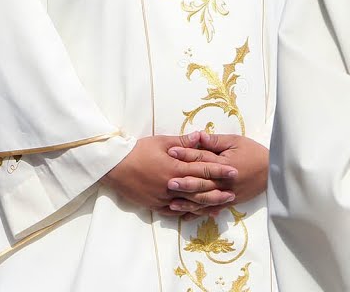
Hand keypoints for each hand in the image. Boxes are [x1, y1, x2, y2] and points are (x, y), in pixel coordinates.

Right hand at [102, 134, 237, 215]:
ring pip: (190, 203)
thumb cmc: (138, 150)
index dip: (219, 170)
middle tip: (234, 192)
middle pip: (200, 189)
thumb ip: (182, 141)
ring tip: (221, 206)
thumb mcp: (160, 141)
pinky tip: (197, 213)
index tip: (234, 171)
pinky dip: (188, 212)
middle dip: (218, 190)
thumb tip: (201, 136)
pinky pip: (175, 212)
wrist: (115, 167)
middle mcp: (172, 184)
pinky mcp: (155, 205)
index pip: (202, 169)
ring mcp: (163, 197)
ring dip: (206, 205)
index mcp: (175, 166)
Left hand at [165, 132, 268, 214]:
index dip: (186, 155)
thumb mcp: (236, 141)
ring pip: (204, 200)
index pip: (202, 159)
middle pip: (201, 182)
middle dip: (183, 182)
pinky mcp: (229, 202)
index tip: (170, 152)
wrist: (273, 171)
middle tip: (167, 182)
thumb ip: (215, 141)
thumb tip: (198, 135)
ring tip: (171, 203)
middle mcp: (225, 182)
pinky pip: (211, 209)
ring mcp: (227, 194)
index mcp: (225, 165)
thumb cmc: (253, 152)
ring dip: (188, 202)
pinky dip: (198, 213)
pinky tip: (186, 216)